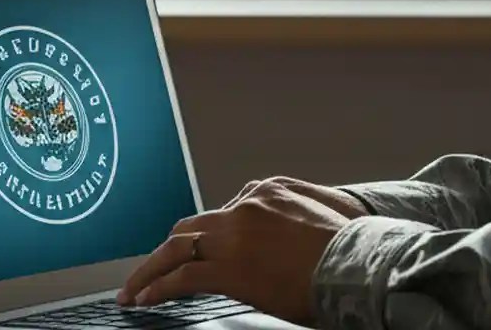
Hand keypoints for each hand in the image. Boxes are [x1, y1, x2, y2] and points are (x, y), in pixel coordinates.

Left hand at [116, 180, 354, 323]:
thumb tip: (306, 217)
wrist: (356, 263)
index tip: (203, 251)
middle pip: (193, 226)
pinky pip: (181, 278)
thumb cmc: (354, 245)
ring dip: (150, 269)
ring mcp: (234, 235)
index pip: (227, 210)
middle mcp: (247, 205)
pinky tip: (145, 300)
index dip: (211, 235)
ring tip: (134, 289)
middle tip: (155, 267)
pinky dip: (157, 288)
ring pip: (176, 248)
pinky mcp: (227, 269)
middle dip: (171, 247)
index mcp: (271, 190)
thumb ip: (307, 207)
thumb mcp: (333, 210)